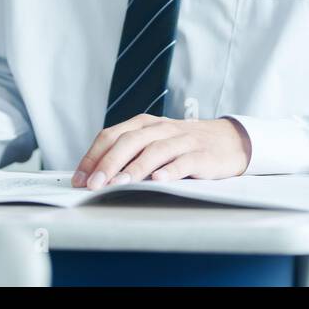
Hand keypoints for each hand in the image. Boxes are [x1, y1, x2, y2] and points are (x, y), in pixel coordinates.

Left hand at [71, 115, 251, 189]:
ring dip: (135, 168)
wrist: (228, 141)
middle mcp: (162, 128)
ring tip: (119, 184)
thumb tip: (94, 175)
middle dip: (108, 163)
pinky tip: (159, 180)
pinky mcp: (202, 155)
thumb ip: (129, 153)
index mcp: (145, 124)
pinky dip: (170, 171)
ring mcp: (183, 140)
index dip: (94, 156)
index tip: (80, 178)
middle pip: (130, 141)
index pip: (112, 135)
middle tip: (94, 184)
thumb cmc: (184, 145)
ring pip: (155, 150)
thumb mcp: (155, 141)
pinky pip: (184, 162)